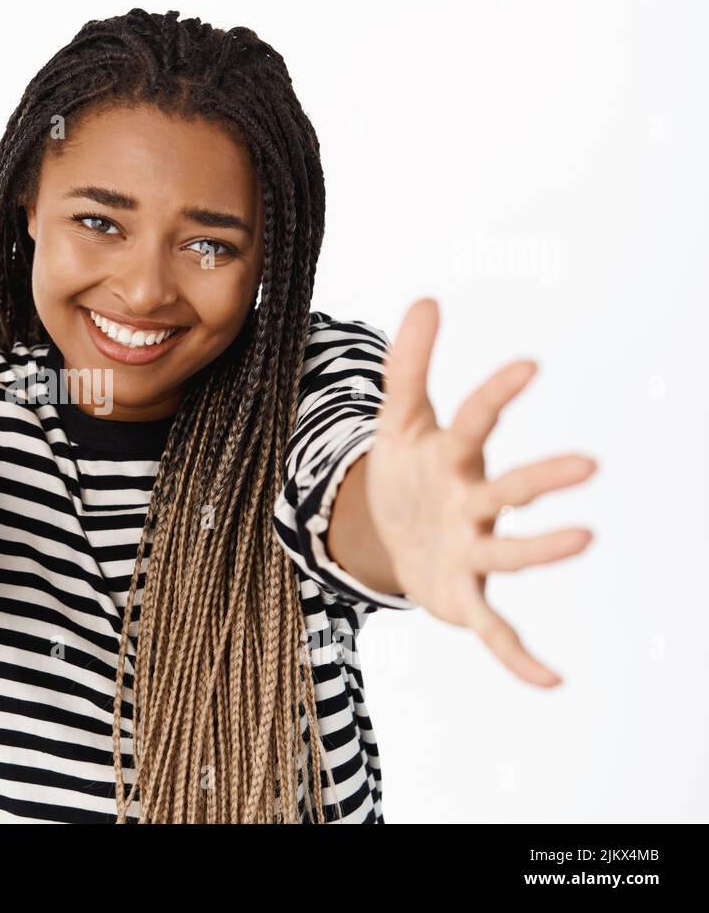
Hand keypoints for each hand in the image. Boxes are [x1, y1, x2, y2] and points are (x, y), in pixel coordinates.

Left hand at [366, 298, 597, 687]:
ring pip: (508, 552)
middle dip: (541, 478)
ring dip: (542, 548)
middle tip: (588, 464)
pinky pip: (494, 627)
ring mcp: (472, 550)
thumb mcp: (396, 421)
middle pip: (507, 489)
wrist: (391, 533)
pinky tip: (552, 681)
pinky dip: (518, 655)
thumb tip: (424, 299)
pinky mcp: (463, 595)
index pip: (474, 421)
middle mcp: (473, 503)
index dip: (495, 394)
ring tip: (586, 539)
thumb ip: (409, 366)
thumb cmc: (406, 471)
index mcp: (454, 457)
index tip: (529, 364)